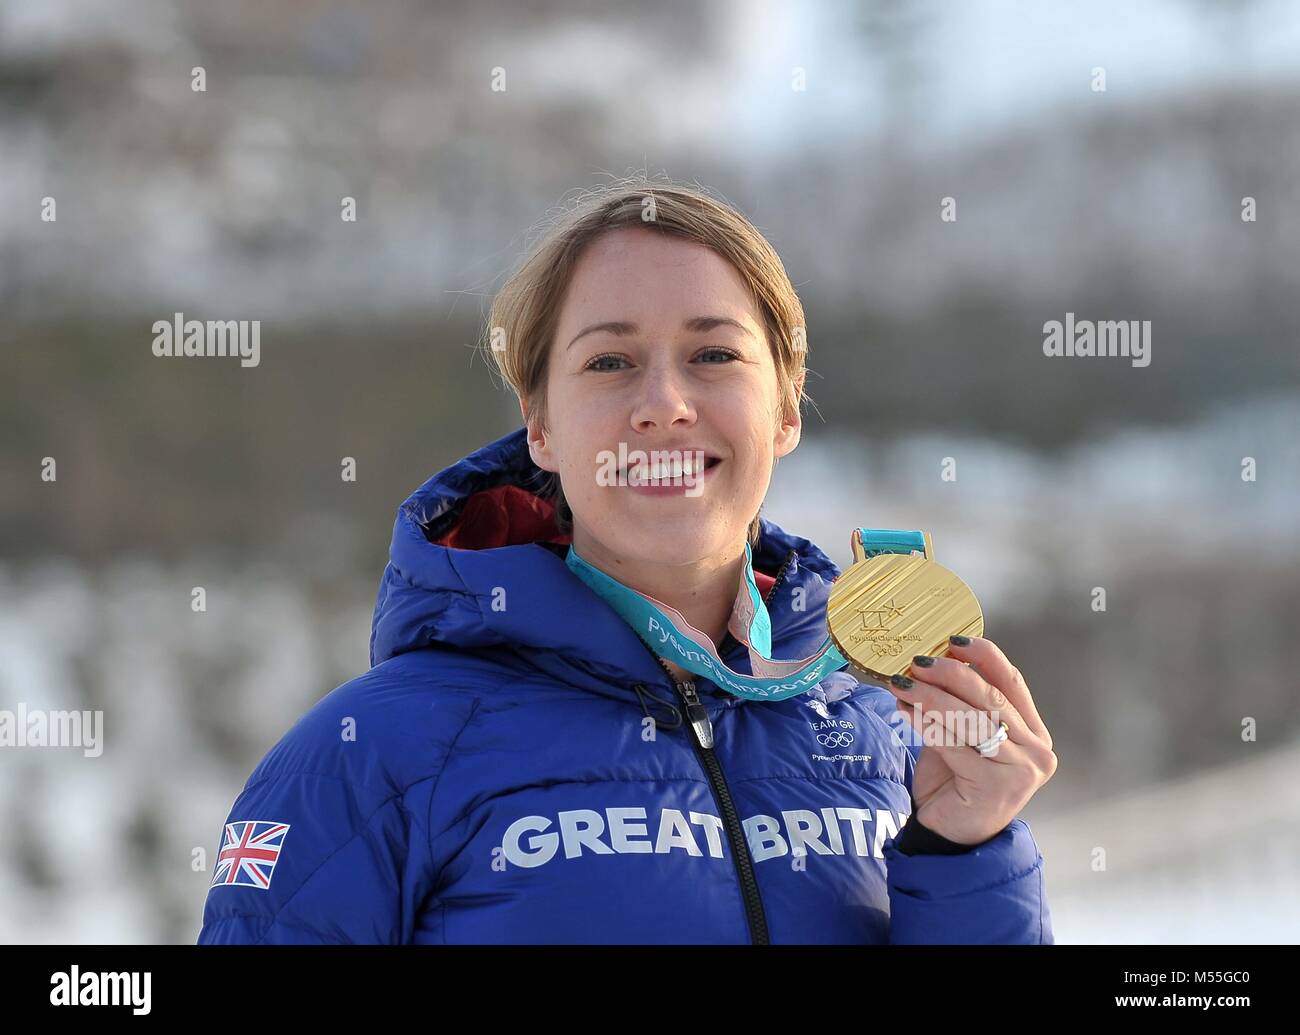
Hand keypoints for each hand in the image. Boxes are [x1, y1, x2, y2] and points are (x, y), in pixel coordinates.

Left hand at [884, 636, 1056, 845]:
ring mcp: (1020, 770)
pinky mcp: (994, 786)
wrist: (951, 835)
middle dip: (950, 673)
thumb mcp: (963, 736)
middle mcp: (1036, 750)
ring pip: (970, 719)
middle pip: (990, 697)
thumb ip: (959, 703)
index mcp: (1033, 732)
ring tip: (902, 684)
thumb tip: (931, 660)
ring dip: (930, 696)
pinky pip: (953, 744)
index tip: (953, 640)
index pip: (1012, 682)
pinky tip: (905, 711)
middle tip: (916, 662)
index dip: (984, 656)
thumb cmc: (956, 781)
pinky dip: (925, 723)